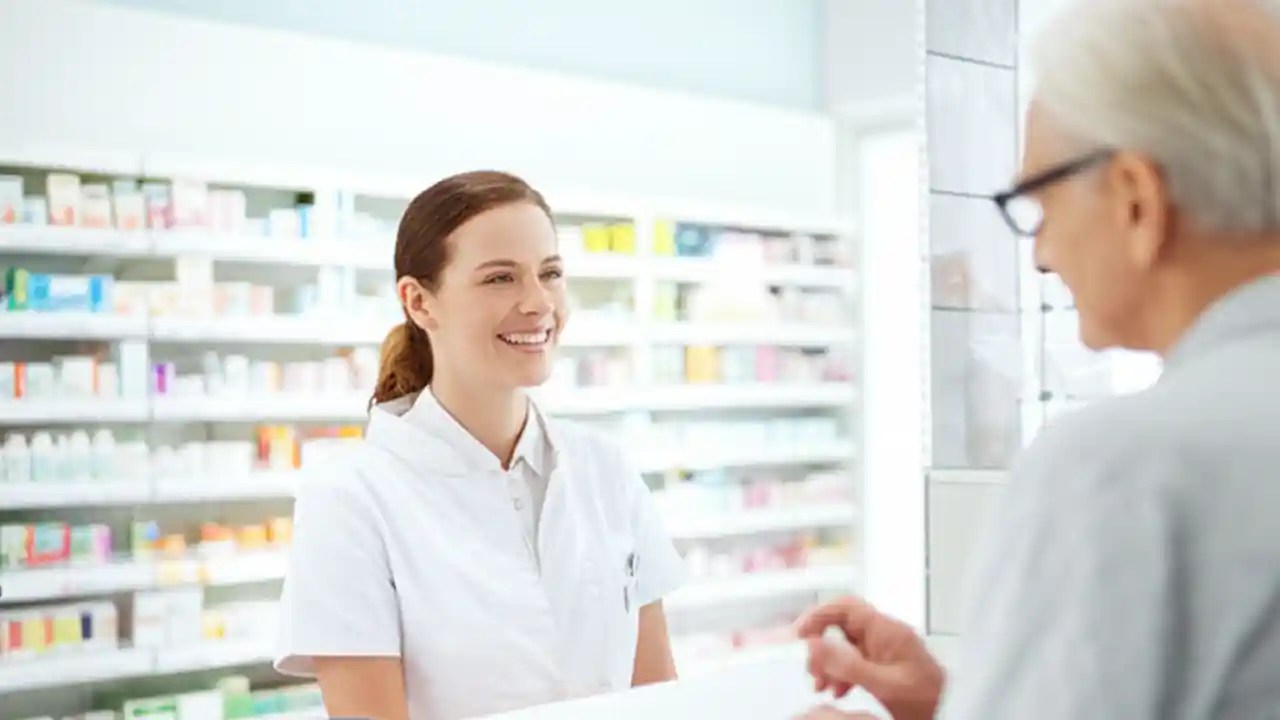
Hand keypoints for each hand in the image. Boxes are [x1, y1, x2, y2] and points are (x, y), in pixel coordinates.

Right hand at [795, 596, 944, 719]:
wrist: (950, 711)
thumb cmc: (925, 700)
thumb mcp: (883, 684)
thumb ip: (848, 663)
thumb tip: (813, 644)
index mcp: (886, 630)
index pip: (845, 607)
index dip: (818, 615)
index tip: (800, 636)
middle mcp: (884, 634)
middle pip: (841, 625)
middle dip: (821, 646)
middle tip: (812, 671)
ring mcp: (884, 649)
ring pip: (845, 645)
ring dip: (829, 664)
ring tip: (822, 686)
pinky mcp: (885, 664)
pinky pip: (855, 660)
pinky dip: (841, 674)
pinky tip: (838, 691)